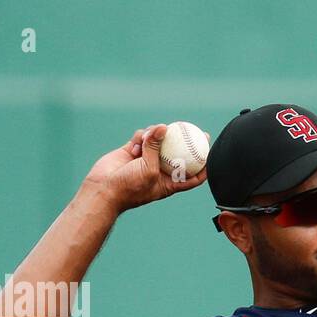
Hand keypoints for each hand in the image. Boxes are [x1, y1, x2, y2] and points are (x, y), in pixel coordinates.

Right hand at [82, 124, 207, 213]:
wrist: (104, 189)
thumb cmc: (130, 187)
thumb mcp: (149, 169)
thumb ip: (156, 148)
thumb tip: (163, 127)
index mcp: (169, 182)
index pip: (192, 176)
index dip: (203, 167)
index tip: (212, 155)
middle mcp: (159, 170)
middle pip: (177, 154)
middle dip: (187, 143)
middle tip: (197, 131)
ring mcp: (146, 160)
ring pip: (158, 142)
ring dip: (156, 136)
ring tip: (151, 135)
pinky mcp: (132, 151)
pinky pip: (141, 138)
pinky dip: (141, 137)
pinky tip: (138, 140)